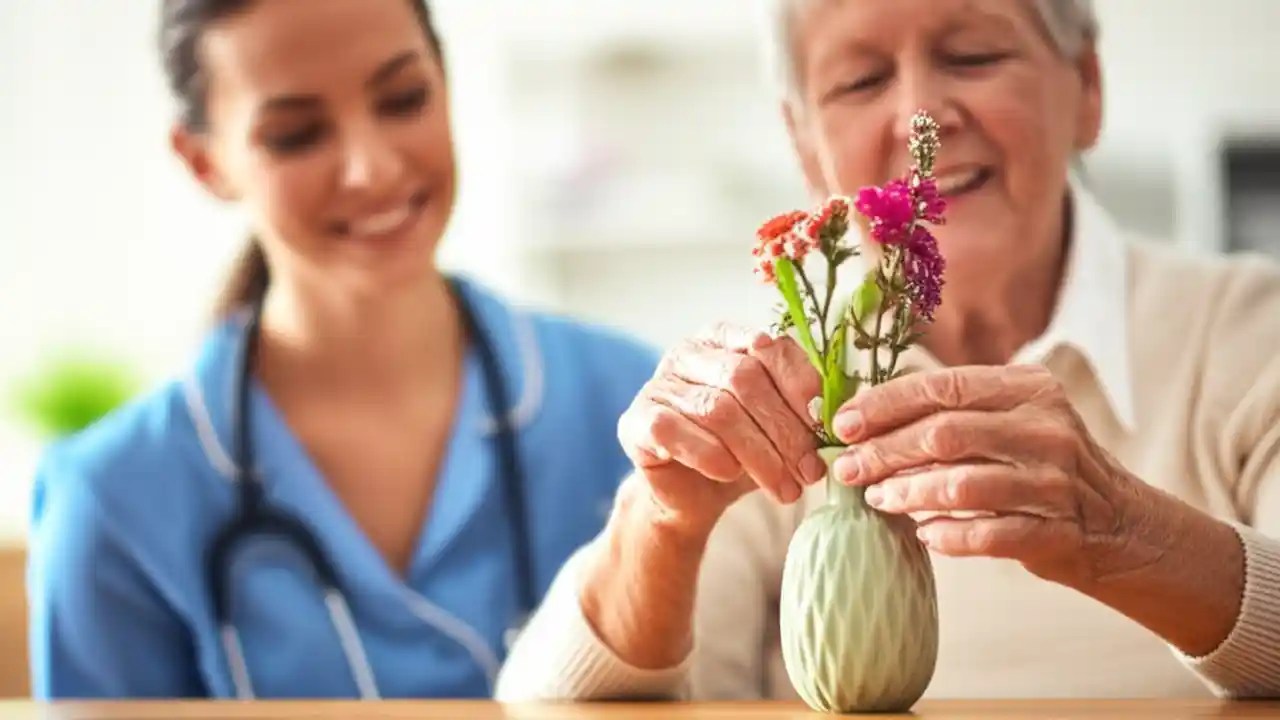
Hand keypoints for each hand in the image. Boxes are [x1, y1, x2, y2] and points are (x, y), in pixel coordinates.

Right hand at [618, 324, 827, 534]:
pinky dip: (710, 455)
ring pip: (717, 410)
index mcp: (725, 339)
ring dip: (759, 454)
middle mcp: (688, 353)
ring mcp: (658, 384)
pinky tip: (729, 474)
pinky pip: (676, 432)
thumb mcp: (776, 424)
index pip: (768, 346)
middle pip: (744, 379)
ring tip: (785, 488)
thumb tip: (836, 415)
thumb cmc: (740, 451)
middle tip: (810, 471)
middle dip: (785, 430)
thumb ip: (799, 408)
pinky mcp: (636, 420)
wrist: (692, 495)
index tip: (827, 424)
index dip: (800, 384)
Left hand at [831, 364, 1153, 586]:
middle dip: (885, 452)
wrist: (1121, 525)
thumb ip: (952, 413)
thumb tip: (862, 419)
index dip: (885, 404)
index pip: (943, 387)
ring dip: (908, 494)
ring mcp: (1056, 481)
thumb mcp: (1012, 421)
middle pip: (945, 435)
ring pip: (961, 485)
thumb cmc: (1042, 466)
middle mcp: (1047, 429)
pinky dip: (949, 536)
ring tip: (878, 500)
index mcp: (1029, 389)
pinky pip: (988, 535)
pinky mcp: (1059, 531)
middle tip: (847, 469)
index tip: (843, 423)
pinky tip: (925, 535)